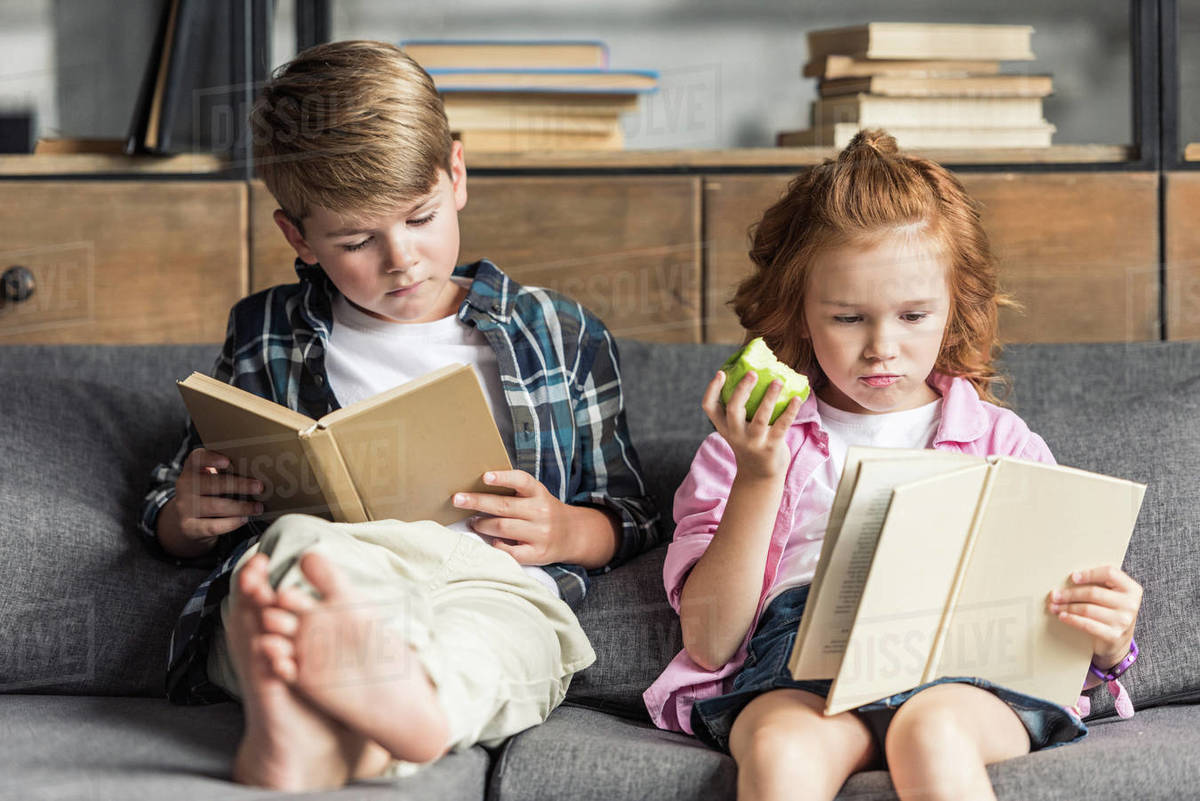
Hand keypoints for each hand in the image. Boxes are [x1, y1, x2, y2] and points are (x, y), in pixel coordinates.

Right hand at [169, 448, 263, 542]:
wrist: (186, 522)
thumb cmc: (207, 495)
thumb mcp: (210, 481)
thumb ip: (226, 473)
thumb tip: (258, 472)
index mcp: (191, 470)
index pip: (196, 458)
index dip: (211, 458)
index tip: (228, 461)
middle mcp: (184, 486)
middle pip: (212, 483)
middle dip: (239, 485)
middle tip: (259, 487)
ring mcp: (185, 507)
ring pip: (215, 506)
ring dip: (240, 507)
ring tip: (257, 507)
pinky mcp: (188, 526)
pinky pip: (211, 526)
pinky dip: (230, 523)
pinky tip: (243, 519)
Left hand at [451, 470, 574, 564]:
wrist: (573, 535)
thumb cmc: (544, 512)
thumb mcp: (537, 496)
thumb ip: (515, 492)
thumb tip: (477, 488)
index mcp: (539, 493)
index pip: (522, 481)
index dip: (503, 478)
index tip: (485, 477)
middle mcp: (540, 511)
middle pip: (504, 506)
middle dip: (477, 502)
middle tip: (457, 499)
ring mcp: (540, 533)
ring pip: (503, 528)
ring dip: (482, 525)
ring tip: (472, 522)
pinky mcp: (538, 553)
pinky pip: (511, 552)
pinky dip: (498, 546)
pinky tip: (492, 542)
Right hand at [701, 369, 802, 481]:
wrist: (759, 475)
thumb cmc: (749, 442)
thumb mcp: (737, 429)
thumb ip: (739, 409)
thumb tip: (756, 375)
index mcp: (724, 426)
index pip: (709, 407)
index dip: (712, 389)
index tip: (721, 372)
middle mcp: (735, 434)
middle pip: (733, 409)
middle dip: (742, 390)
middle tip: (752, 373)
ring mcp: (753, 441)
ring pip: (760, 417)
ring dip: (769, 398)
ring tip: (777, 382)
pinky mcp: (771, 446)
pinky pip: (781, 426)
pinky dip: (790, 411)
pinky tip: (796, 399)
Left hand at [1046, 565, 1142, 668]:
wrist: (1118, 640)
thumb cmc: (1111, 611)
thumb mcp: (1112, 595)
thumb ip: (1100, 583)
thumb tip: (1071, 577)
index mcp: (1131, 589)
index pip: (1110, 573)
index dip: (1089, 574)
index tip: (1073, 577)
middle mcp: (1130, 604)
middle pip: (1093, 592)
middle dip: (1070, 594)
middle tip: (1054, 595)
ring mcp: (1123, 621)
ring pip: (1087, 609)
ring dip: (1066, 607)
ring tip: (1054, 606)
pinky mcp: (1114, 636)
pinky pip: (1087, 625)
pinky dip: (1072, 619)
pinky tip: (1062, 616)